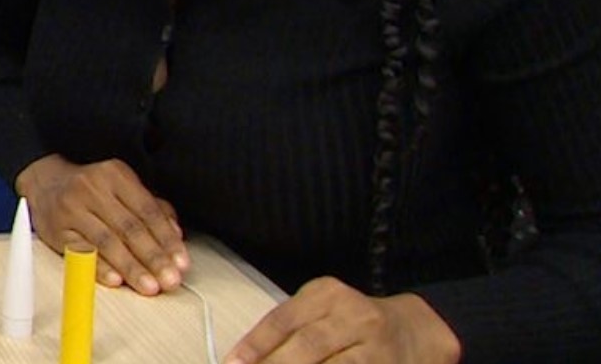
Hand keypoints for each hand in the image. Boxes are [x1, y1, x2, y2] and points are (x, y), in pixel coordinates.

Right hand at [16, 154, 186, 294]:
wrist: (44, 182)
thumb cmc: (89, 188)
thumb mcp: (121, 187)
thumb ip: (150, 208)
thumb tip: (175, 234)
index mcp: (114, 175)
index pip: (147, 211)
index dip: (166, 239)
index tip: (181, 262)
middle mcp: (92, 189)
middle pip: (129, 228)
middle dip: (153, 258)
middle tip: (169, 279)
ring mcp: (72, 209)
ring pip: (107, 242)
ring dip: (131, 268)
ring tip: (149, 286)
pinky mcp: (57, 229)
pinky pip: (81, 252)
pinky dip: (99, 267)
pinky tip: (115, 280)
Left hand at [225, 278, 461, 363]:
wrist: (419, 328)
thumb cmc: (354, 320)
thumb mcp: (322, 308)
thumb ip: (289, 328)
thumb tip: (245, 359)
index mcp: (327, 293)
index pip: (283, 319)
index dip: (256, 344)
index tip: (232, 363)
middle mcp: (353, 315)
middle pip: (307, 347)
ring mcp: (376, 345)